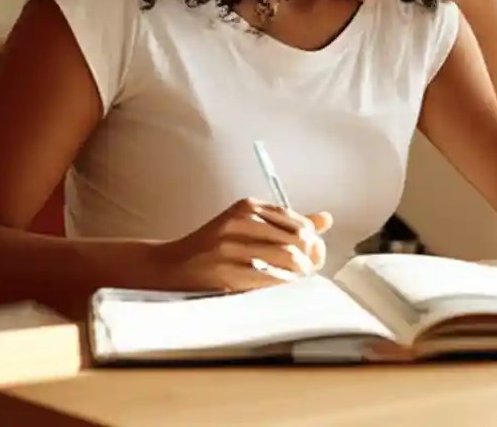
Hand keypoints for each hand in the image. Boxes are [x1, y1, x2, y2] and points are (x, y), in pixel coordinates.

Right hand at [153, 198, 332, 291]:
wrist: (170, 266)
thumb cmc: (214, 248)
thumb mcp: (248, 226)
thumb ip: (287, 224)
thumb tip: (326, 219)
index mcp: (248, 207)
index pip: (298, 221)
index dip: (313, 242)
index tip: (314, 256)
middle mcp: (240, 221)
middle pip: (297, 239)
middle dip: (310, 259)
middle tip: (308, 272)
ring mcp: (230, 246)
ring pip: (287, 258)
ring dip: (299, 274)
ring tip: (296, 282)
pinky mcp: (224, 270)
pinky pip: (268, 279)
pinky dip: (281, 286)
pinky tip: (279, 289)